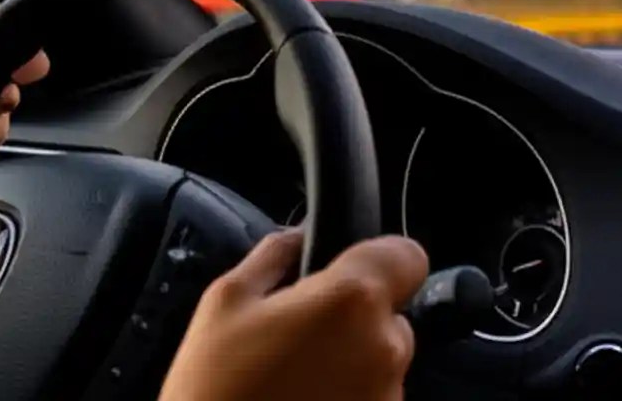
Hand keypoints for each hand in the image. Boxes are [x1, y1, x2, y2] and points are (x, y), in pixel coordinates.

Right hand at [160, 230, 428, 400]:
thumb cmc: (214, 386)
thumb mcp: (224, 302)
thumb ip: (273, 256)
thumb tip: (299, 237)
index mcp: (350, 300)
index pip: (407, 256)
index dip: (379, 258)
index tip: (347, 271)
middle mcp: (384, 348)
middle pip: (391, 314)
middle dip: (353, 319)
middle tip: (299, 336)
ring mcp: (388, 396)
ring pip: (382, 360)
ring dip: (351, 362)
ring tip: (295, 378)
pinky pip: (373, 397)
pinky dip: (348, 396)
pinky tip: (304, 400)